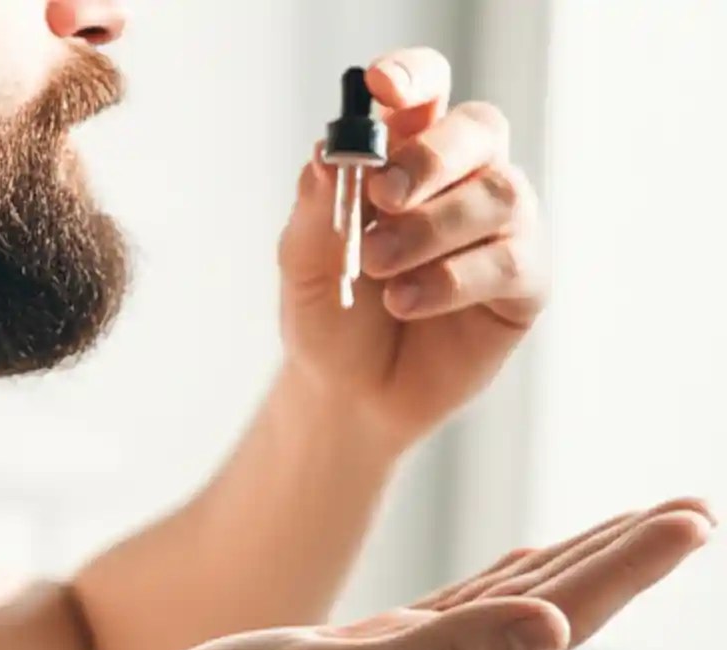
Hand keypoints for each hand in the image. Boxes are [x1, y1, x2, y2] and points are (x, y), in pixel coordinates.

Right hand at [105, 499, 714, 649]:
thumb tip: (553, 628)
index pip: (563, 613)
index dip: (631, 565)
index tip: (694, 516)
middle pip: (558, 606)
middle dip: (625, 556)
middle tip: (691, 508)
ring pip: (516, 602)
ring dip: (576, 562)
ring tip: (631, 528)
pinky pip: (460, 610)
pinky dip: (502, 581)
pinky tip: (524, 565)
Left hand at [279, 47, 543, 447]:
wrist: (347, 394)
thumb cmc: (328, 316)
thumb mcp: (303, 261)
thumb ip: (317, 205)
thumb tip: (328, 151)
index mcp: (405, 157)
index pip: (424, 92)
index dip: (412, 77)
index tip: (381, 90)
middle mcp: (463, 180)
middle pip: (478, 128)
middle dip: (429, 157)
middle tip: (381, 196)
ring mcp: (501, 229)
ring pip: (497, 193)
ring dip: (430, 229)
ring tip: (376, 268)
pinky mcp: (524, 282)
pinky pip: (510, 260)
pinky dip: (451, 280)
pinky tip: (406, 301)